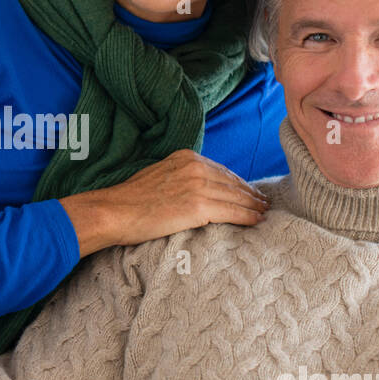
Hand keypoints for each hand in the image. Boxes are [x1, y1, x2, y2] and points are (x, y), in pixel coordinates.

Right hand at [58, 149, 269, 256]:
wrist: (114, 211)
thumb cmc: (130, 200)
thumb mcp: (158, 176)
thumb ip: (180, 178)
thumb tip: (195, 190)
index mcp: (186, 158)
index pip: (221, 170)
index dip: (239, 182)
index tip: (250, 191)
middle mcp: (195, 167)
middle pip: (232, 182)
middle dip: (250, 193)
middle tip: (264, 202)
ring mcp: (198, 186)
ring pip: (236, 197)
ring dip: (253, 206)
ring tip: (264, 213)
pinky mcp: (198, 207)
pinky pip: (232, 212)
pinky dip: (247, 217)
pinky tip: (257, 221)